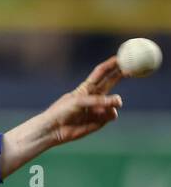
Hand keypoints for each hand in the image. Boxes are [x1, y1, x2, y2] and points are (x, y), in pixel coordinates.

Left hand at [0, 57, 122, 177]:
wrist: (53, 130)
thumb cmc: (62, 111)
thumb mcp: (79, 102)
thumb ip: (99, 100)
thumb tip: (119, 102)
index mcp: (87, 87)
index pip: (102, 72)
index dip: (112, 64)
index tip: (123, 56)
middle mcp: (94, 96)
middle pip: (111, 82)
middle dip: (122, 75)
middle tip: (132, 70)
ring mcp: (97, 109)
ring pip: (113, 102)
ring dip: (113, 102)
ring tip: (108, 106)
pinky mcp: (98, 121)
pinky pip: (110, 116)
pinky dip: (108, 116)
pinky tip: (98, 118)